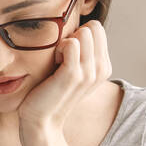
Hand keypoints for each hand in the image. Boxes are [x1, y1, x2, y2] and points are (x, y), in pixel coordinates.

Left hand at [16, 20, 111, 136]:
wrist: (42, 119)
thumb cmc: (51, 90)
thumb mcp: (73, 70)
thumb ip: (82, 51)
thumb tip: (80, 26)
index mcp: (103, 66)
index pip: (97, 29)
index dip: (79, 35)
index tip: (67, 55)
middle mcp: (101, 69)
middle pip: (93, 27)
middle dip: (74, 35)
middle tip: (61, 57)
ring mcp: (90, 72)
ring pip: (84, 33)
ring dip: (64, 42)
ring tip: (57, 61)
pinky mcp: (74, 75)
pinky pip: (71, 43)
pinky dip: (58, 48)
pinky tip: (53, 64)